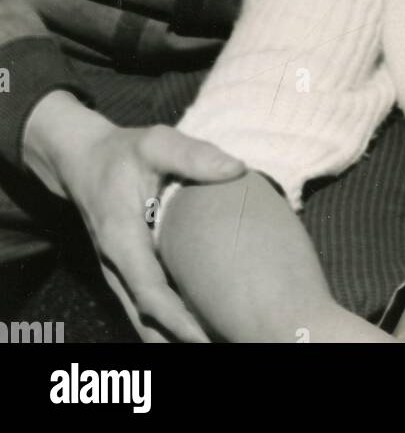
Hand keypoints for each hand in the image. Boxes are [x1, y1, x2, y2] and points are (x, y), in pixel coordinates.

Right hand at [23, 91, 245, 341]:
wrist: (83, 160)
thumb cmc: (124, 152)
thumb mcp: (156, 143)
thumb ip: (194, 155)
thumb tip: (237, 169)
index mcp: (121, 237)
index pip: (149, 291)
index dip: (177, 319)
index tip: (206, 337)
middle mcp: (115, 265)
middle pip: (145, 318)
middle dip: (179, 340)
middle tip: (223, 345)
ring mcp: (118, 274)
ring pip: (143, 320)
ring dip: (174, 338)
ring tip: (216, 343)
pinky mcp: (126, 274)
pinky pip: (146, 309)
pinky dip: (168, 327)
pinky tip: (200, 332)